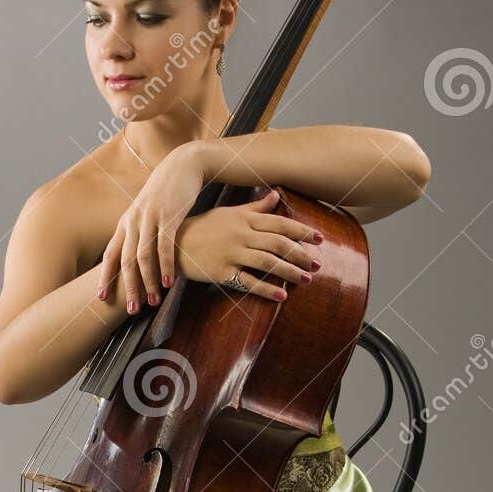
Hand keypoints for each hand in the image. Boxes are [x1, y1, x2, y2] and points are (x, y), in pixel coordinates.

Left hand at [96, 145, 208, 309]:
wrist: (183, 165)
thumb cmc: (165, 194)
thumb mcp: (146, 213)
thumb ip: (139, 233)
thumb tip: (135, 257)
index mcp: (126, 223)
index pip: (110, 255)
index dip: (105, 277)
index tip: (101, 298)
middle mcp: (134, 222)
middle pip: (125, 261)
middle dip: (127, 287)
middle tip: (131, 310)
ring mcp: (150, 218)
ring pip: (144, 257)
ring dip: (147, 282)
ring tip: (153, 302)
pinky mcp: (169, 216)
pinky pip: (165, 246)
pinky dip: (165, 266)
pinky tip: (168, 282)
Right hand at [172, 189, 319, 303]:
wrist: (172, 243)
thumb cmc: (203, 227)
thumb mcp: (229, 213)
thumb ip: (256, 207)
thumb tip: (277, 195)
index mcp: (245, 219)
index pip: (280, 223)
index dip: (302, 231)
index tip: (320, 238)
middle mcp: (241, 234)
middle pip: (278, 243)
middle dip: (301, 254)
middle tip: (318, 264)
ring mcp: (232, 253)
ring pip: (268, 262)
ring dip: (290, 271)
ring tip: (306, 279)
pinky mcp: (222, 272)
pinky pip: (248, 282)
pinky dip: (266, 289)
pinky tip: (281, 295)